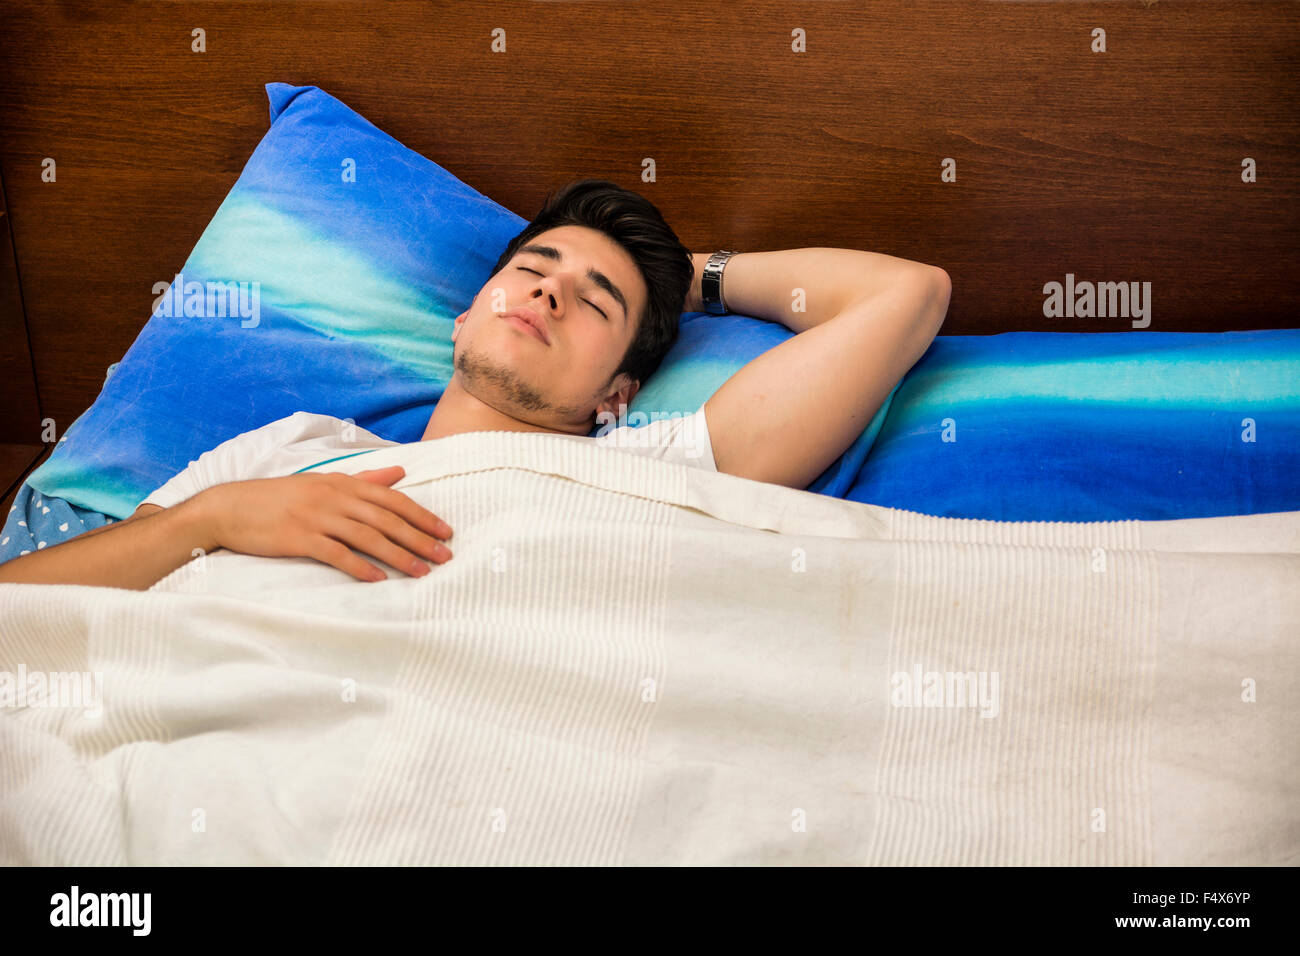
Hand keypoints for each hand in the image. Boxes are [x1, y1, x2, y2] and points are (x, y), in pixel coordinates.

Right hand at [194, 465, 452, 581]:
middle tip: (445, 555)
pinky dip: (359, 567)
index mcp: (342, 482)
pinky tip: (378, 580)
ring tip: (422, 571)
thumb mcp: (323, 482)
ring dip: (398, 556)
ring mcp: (316, 517)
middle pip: (386, 518)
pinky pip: (335, 554)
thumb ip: (364, 479)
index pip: (392, 498)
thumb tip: (400, 472)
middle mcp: (334, 497)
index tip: (445, 531)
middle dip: (419, 538)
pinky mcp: (299, 538)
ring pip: (367, 537)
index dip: (421, 515)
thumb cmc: (280, 497)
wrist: (230, 508)